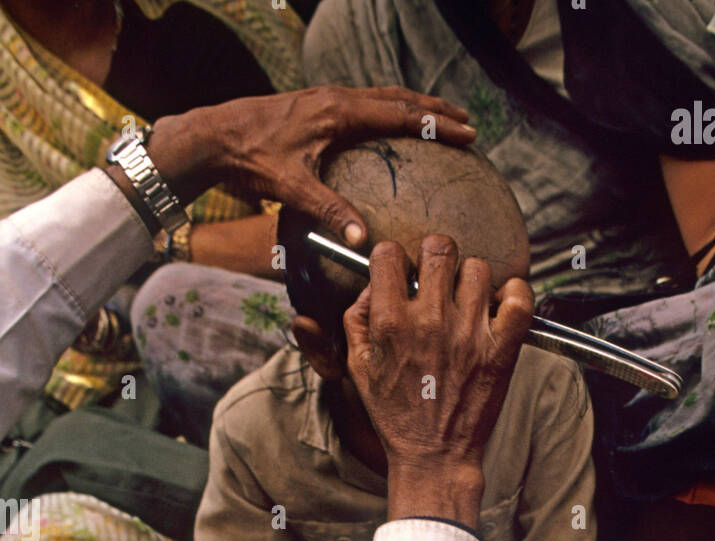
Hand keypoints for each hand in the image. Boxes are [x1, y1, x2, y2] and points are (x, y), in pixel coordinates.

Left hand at [147, 87, 474, 246]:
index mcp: (339, 112)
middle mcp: (337, 97)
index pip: (401, 115)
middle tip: (467, 121)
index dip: (437, 125)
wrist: (216, 136)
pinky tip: (394, 122)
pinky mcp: (317, 104)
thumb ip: (330, 211)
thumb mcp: (293, 187)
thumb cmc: (252, 159)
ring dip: (415, 106)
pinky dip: (390, 108)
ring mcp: (327, 97)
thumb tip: (362, 239)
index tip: (466, 133)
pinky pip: (365, 101)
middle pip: (399, 98)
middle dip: (435, 110)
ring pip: (383, 95)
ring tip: (440, 116)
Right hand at [343, 236, 533, 525]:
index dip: (394, 260)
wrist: (434, 456)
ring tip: (465, 302)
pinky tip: (500, 305)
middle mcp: (430, 322)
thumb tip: (374, 283)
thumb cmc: (397, 415)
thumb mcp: (358, 367)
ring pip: (478, 268)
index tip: (401, 274)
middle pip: (439, 248)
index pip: (390, 254)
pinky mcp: (500, 350)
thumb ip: (357, 318)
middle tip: (436, 280)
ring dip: (470, 280)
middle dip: (434, 258)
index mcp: (390, 324)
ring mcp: (469, 334)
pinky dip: (514, 294)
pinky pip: (519, 298)